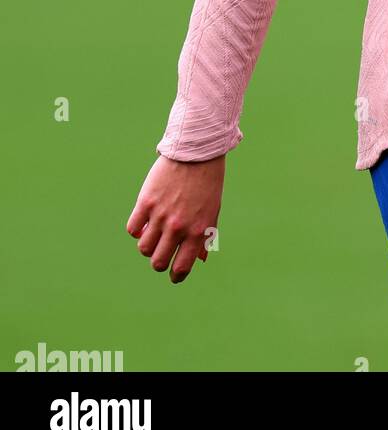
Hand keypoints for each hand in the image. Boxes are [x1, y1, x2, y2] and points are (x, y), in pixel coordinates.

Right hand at [126, 153, 225, 283]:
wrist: (196, 152)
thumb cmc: (207, 183)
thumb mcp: (212, 211)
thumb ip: (206, 236)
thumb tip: (199, 260)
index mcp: (197, 231)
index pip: (181, 268)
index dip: (176, 276)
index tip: (174, 274)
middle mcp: (177, 227)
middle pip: (158, 262)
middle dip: (159, 262)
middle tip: (161, 253)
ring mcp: (160, 215)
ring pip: (143, 248)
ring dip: (147, 246)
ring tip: (153, 234)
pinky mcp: (145, 202)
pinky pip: (132, 229)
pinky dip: (136, 230)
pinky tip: (144, 222)